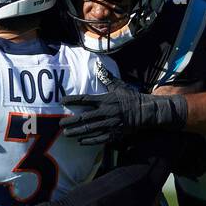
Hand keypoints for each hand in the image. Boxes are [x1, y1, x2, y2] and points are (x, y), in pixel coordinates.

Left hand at [59, 62, 187, 146]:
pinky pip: (99, 139)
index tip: (62, 101)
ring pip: (89, 129)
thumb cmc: (131, 97)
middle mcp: (106, 112)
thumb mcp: (119, 86)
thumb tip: (99, 65)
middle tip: (60, 124)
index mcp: (105, 99)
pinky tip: (80, 141)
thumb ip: (107, 78)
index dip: (72, 100)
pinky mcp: (115, 134)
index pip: (85, 99)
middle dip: (70, 122)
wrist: (145, 111)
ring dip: (76, 132)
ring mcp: (110, 124)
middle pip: (84, 118)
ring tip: (66, 134)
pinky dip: (89, 140)